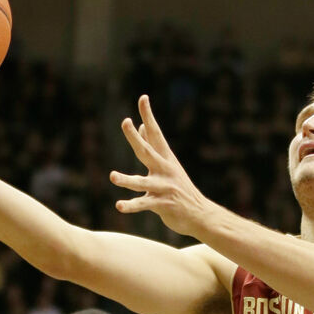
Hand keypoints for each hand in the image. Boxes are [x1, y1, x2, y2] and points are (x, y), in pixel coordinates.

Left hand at [114, 96, 213, 236]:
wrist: (201, 215)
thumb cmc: (181, 189)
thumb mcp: (169, 165)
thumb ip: (152, 147)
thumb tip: (140, 126)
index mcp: (166, 159)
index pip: (155, 134)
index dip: (148, 116)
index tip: (143, 98)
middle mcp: (165, 170)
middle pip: (147, 151)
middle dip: (135, 138)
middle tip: (125, 122)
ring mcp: (163, 188)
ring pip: (141, 182)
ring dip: (127, 180)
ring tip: (113, 176)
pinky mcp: (162, 205)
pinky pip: (143, 205)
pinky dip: (130, 206)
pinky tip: (119, 206)